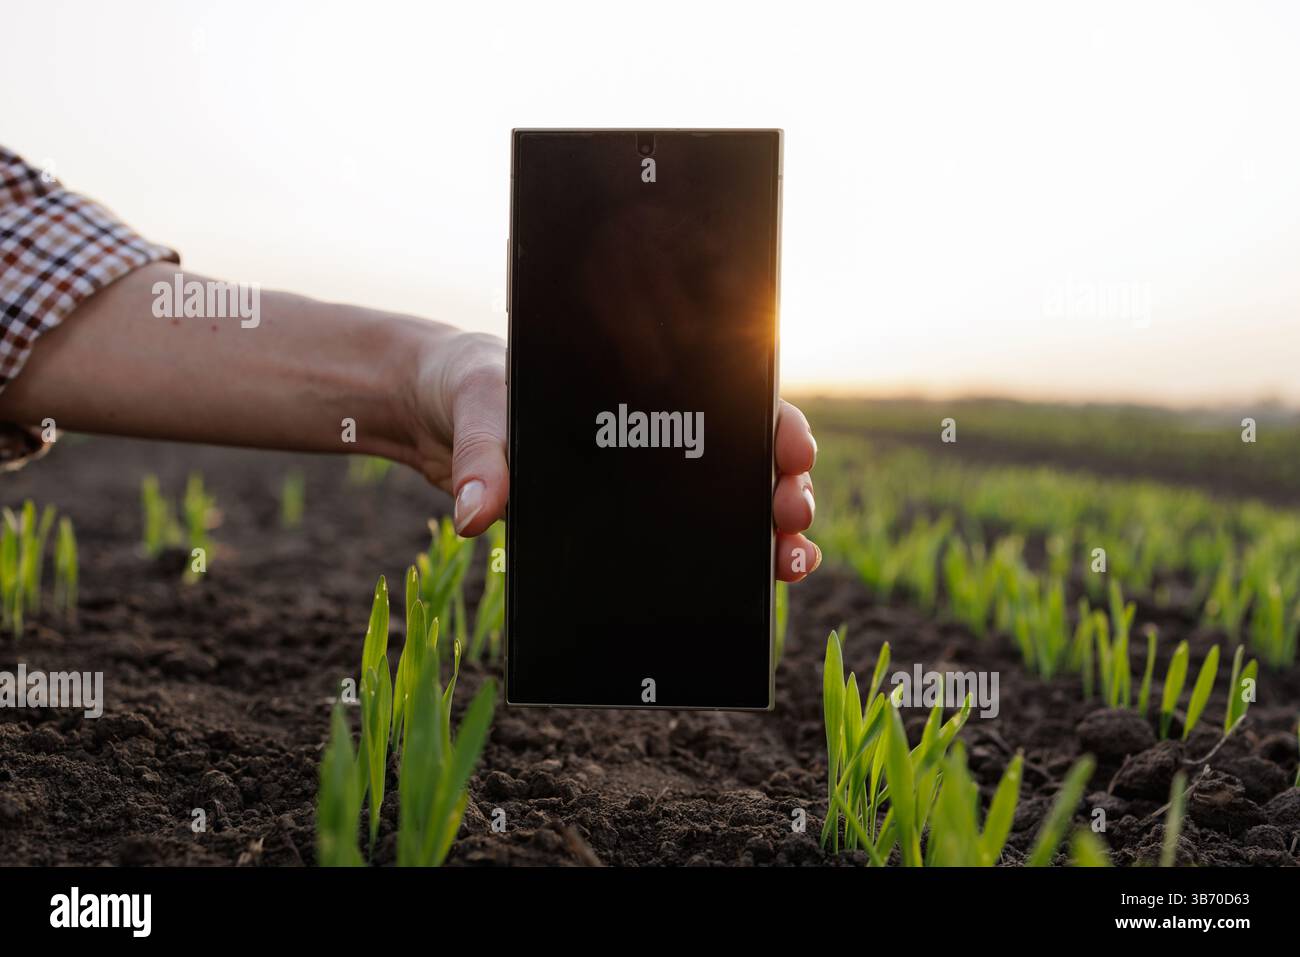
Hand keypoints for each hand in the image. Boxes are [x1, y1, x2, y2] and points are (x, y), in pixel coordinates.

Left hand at [403, 332, 820, 581]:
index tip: (793, 452)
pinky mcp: (615, 524)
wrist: (435, 412)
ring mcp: (643, 486)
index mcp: (640, 391)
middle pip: (745, 465)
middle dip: (785, 490)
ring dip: (768, 540)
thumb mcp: (475, 404)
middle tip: (792, 518)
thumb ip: (480, 454)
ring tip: (787, 566)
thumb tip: (478, 513)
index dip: (775, 427)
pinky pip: (679, 550)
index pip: (730, 404)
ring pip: (726, 514)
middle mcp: (655, 439)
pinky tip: (739, 597)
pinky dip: (718, 572)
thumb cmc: (468, 385)